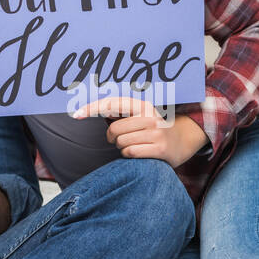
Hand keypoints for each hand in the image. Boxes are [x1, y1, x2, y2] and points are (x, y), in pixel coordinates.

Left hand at [73, 97, 208, 166]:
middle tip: (120, 139)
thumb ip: (120, 112)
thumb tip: (93, 108)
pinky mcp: (159, 149)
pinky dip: (129, 155)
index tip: (76, 114)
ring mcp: (156, 133)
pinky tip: (138, 153)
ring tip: (132, 145)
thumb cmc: (153, 129)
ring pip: (121, 142)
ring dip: (122, 147)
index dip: (92, 108)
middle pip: (114, 129)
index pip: (112, 103)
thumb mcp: (140, 115)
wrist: (181, 142)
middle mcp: (150, 117)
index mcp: (143, 105)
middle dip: (112, 138)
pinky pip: (130, 153)